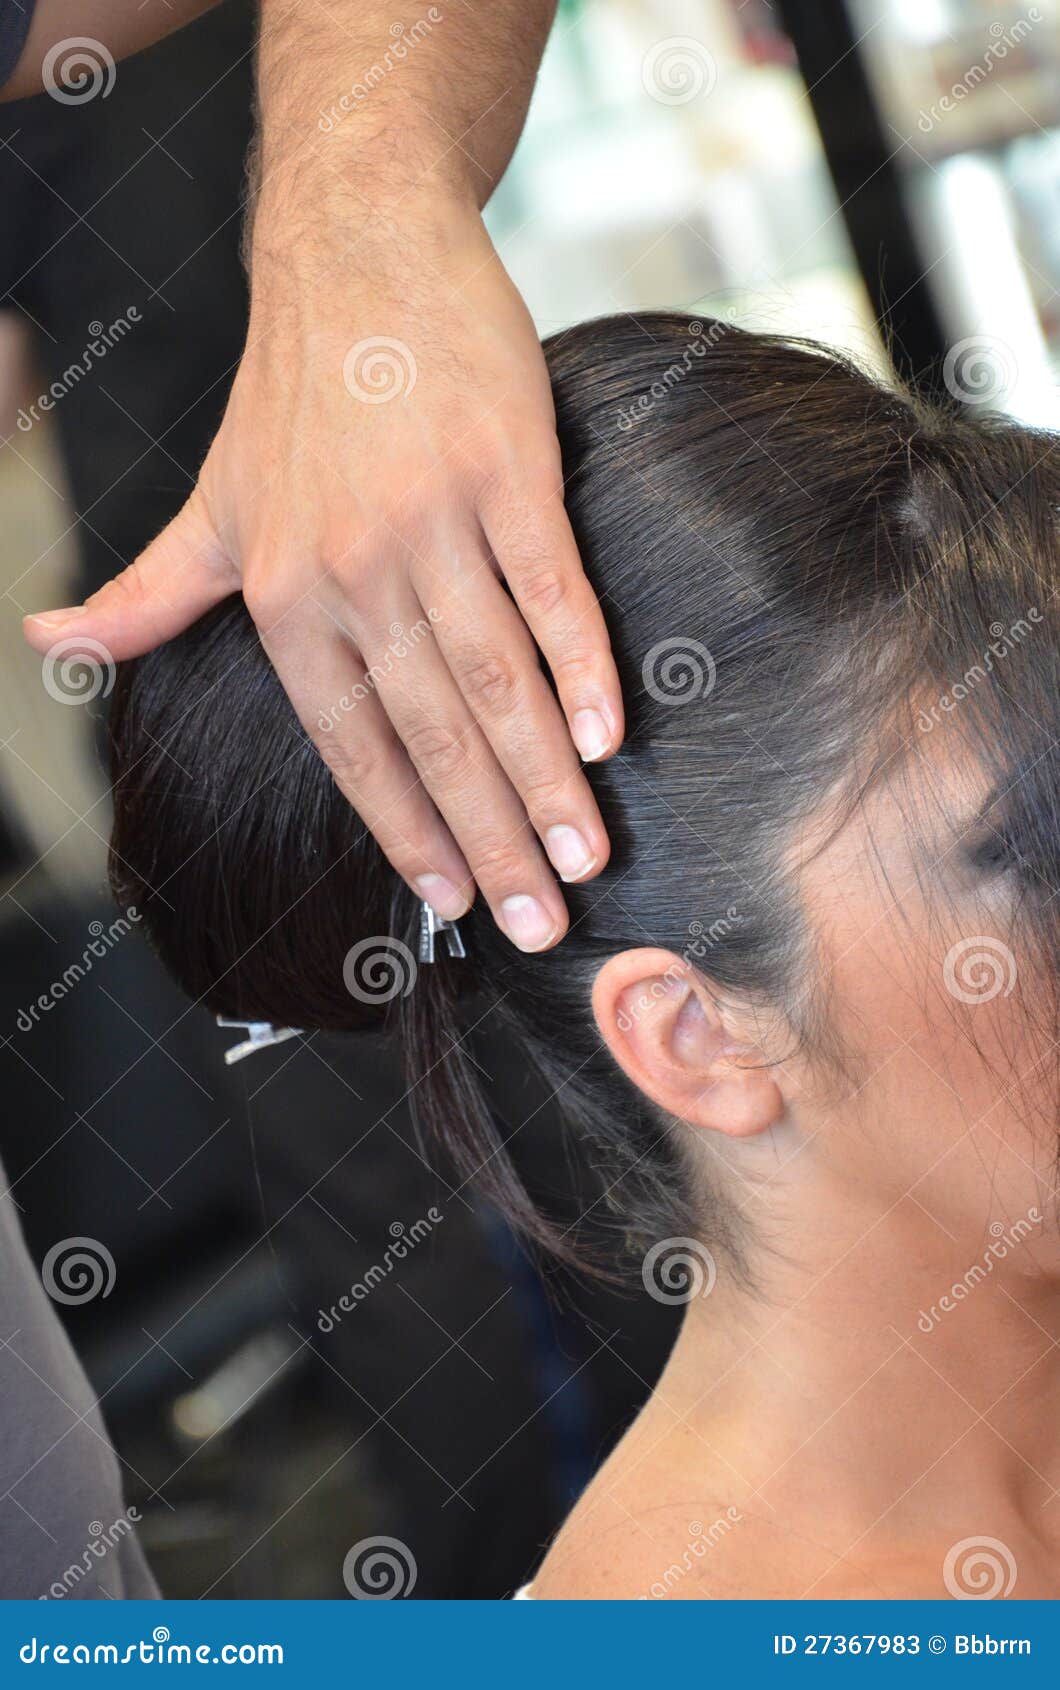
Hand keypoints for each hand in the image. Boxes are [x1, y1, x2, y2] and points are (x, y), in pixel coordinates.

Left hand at [23, 194, 622, 951]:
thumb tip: (48, 646)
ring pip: (495, 676)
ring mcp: (434, 517)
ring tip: (585, 854)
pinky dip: (582, 663)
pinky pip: (550, 585)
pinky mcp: (508, 465)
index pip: (351, 747)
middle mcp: (353, 568)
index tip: (452, 907)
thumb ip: (148, 595)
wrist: (357, 249)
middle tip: (543, 924)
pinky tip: (610, 735)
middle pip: (433, 733)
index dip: (406, 834)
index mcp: (286, 597)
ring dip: (545, 778)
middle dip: (492, 841)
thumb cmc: (290, 393)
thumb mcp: (208, 503)